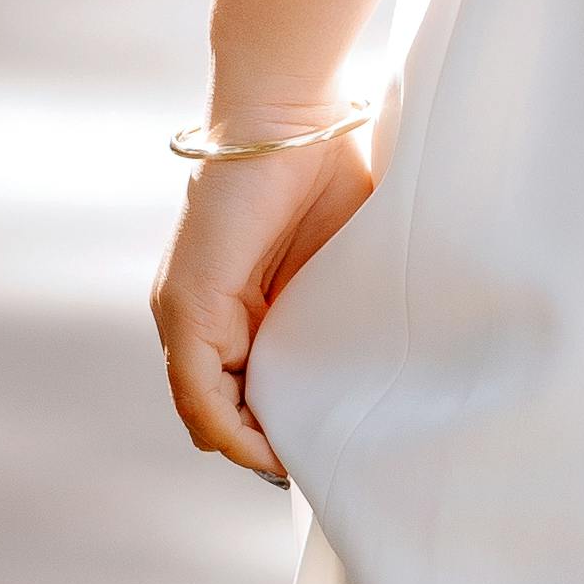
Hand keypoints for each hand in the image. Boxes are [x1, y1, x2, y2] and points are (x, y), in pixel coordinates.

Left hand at [151, 128, 376, 482]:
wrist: (293, 114)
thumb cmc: (328, 171)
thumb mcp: (342, 262)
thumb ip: (343, 309)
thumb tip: (394, 359)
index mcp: (239, 306)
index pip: (245, 390)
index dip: (281, 428)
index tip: (327, 451)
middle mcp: (203, 317)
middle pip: (223, 410)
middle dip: (269, 445)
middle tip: (318, 469)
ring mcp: (188, 313)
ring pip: (206, 410)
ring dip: (251, 446)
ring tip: (298, 468)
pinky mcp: (189, 306)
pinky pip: (198, 392)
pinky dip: (230, 430)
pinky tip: (267, 451)